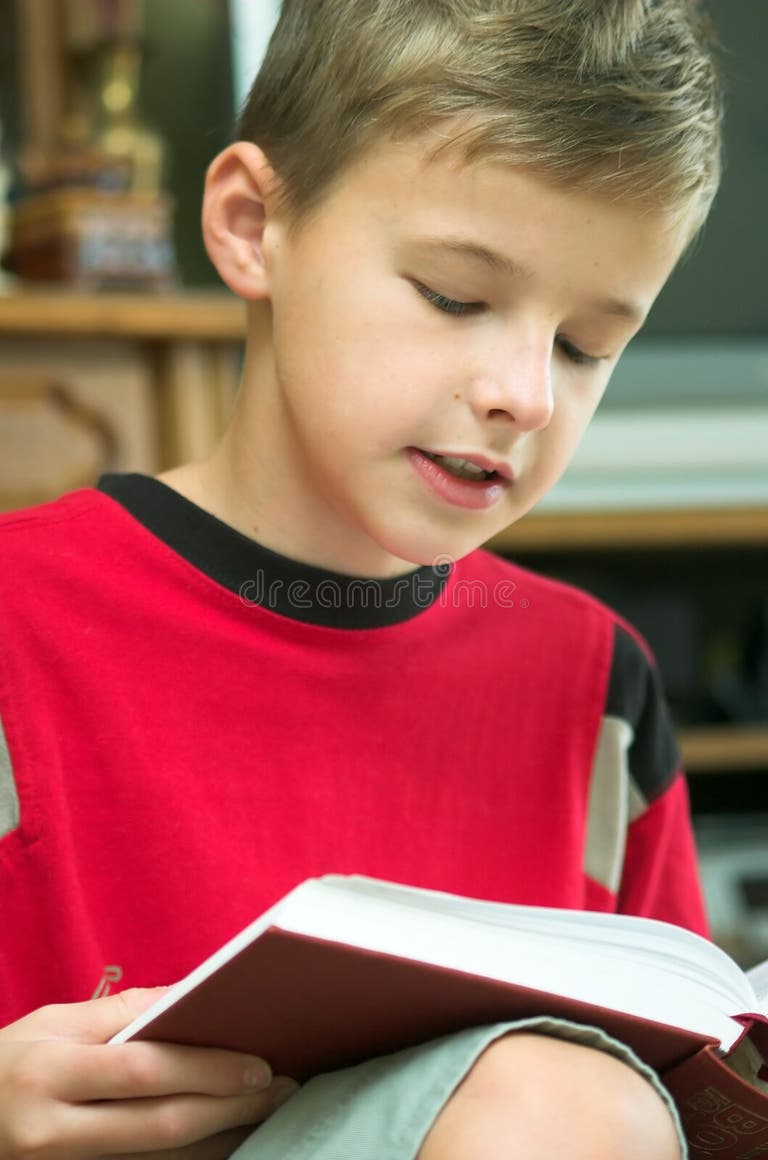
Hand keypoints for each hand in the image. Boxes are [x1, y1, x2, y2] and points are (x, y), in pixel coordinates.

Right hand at [0, 989, 297, 1158]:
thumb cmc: (5, 1065)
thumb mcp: (49, 1026)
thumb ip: (117, 1016)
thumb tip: (188, 995)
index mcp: (48, 1075)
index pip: (144, 1071)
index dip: (207, 1069)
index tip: (259, 1065)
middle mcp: (52, 1132)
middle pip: (160, 1126)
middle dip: (230, 1109)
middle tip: (280, 1090)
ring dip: (219, 1141)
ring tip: (265, 1116)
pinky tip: (221, 1144)